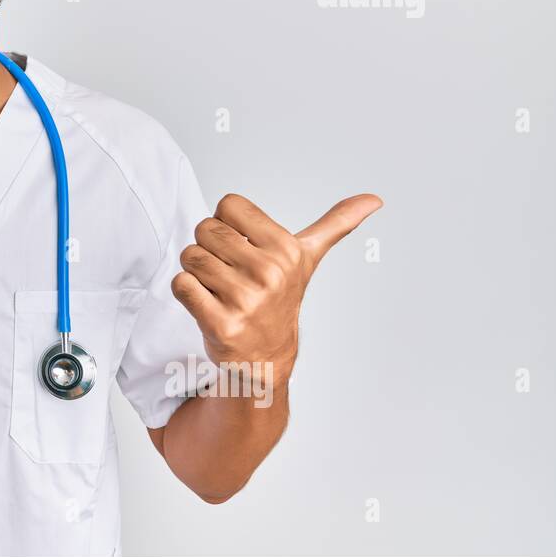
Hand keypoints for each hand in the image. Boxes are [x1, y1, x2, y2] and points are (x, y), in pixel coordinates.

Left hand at [170, 193, 382, 383]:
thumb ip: (336, 224)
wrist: (266, 358)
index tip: (242, 247)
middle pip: (204, 229)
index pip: (227, 205)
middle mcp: (269, 273)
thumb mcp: (308, 259)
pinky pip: (181, 284)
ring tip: (219, 290)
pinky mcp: (221, 324)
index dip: (227, 224)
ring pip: (190, 256)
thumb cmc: (280, 299)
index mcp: (286, 250)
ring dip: (196, 273)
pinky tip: (207, 305)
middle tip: (229, 273)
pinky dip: (185, 292)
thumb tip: (374, 199)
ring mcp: (245, 300)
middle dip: (209, 249)